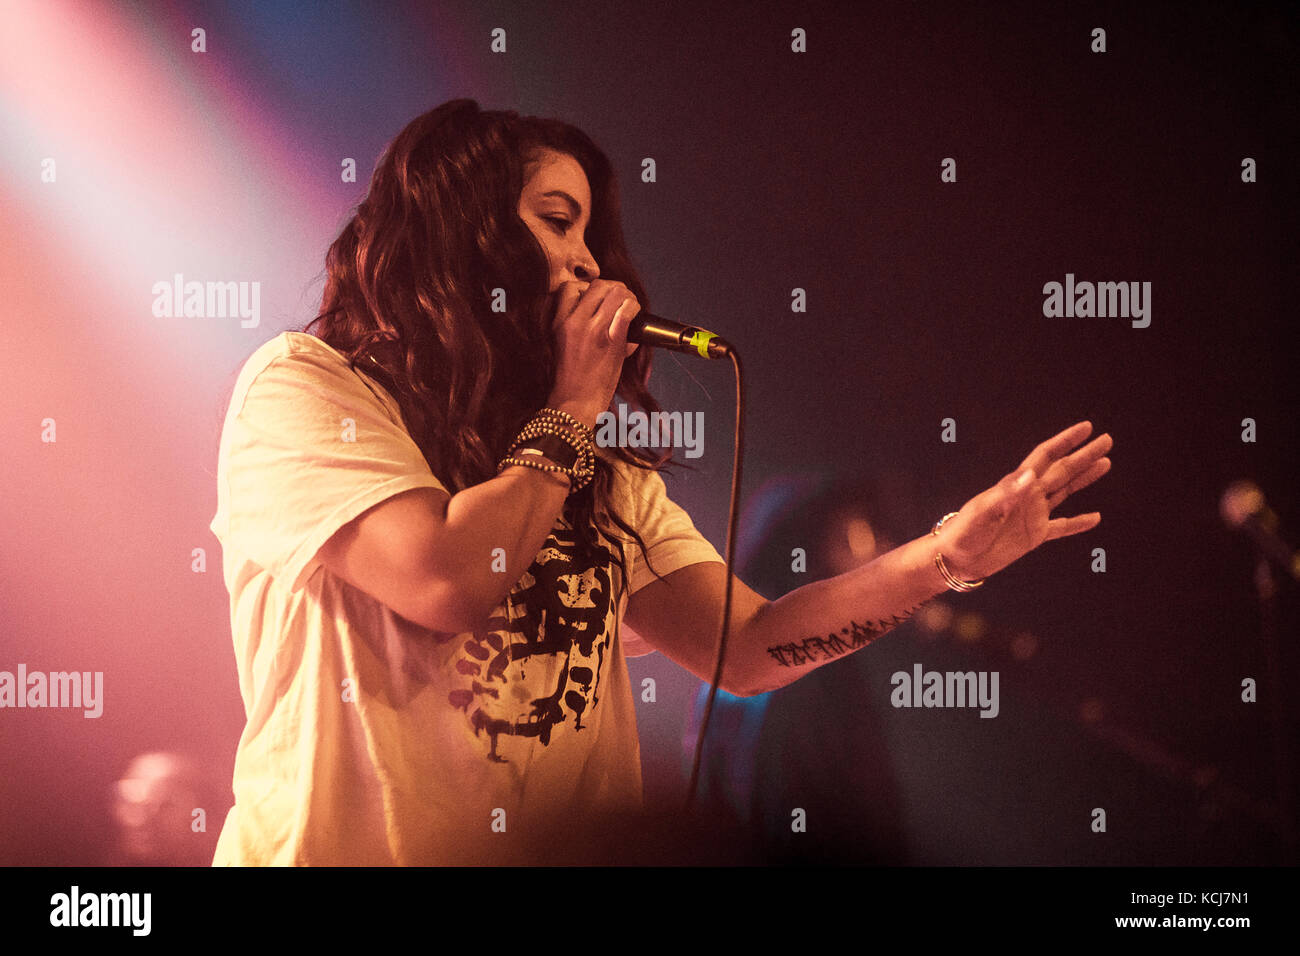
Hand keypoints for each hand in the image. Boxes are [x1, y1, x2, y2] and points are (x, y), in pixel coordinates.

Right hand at [546, 279, 640, 421]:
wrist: (575, 403)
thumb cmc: (573, 378)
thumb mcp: (564, 345)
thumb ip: (579, 325)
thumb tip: (606, 311)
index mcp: (559, 322)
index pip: (570, 287)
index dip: (588, 288)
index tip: (598, 300)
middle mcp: (574, 322)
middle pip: (597, 285)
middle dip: (613, 288)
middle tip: (621, 300)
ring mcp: (592, 330)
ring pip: (615, 292)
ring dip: (627, 296)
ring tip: (630, 306)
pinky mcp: (611, 340)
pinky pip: (627, 310)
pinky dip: (634, 308)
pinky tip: (635, 315)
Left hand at [935, 421, 1112, 580]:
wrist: (955, 559)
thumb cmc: (963, 533)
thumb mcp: (983, 512)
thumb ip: (1006, 494)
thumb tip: (1031, 475)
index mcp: (1016, 485)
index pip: (1046, 456)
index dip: (1065, 441)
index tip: (1086, 428)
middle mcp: (1027, 496)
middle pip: (1062, 470)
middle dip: (1084, 455)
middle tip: (1107, 440)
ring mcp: (1032, 515)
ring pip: (1065, 492)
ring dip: (1084, 478)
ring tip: (1105, 463)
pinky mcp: (1033, 536)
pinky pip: (1061, 528)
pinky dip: (1078, 523)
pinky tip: (1095, 518)